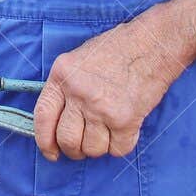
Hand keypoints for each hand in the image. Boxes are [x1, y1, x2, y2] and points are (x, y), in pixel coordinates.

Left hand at [33, 17, 188, 160]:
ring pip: (92, 149)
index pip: (43, 117)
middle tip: (81, 146)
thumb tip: (57, 121)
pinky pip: (117, 150)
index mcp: (62, 75)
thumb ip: (65, 87)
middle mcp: (79, 93)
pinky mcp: (126, 119)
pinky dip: (120, 146)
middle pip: (67, 140)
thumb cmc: (116, 48)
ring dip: (98, 147)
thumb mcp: (78, 59)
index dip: (44, 141)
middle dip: (73, 150)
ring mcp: (102, 108)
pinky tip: (123, 130)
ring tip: (106, 132)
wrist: (153, 43)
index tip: (51, 152)